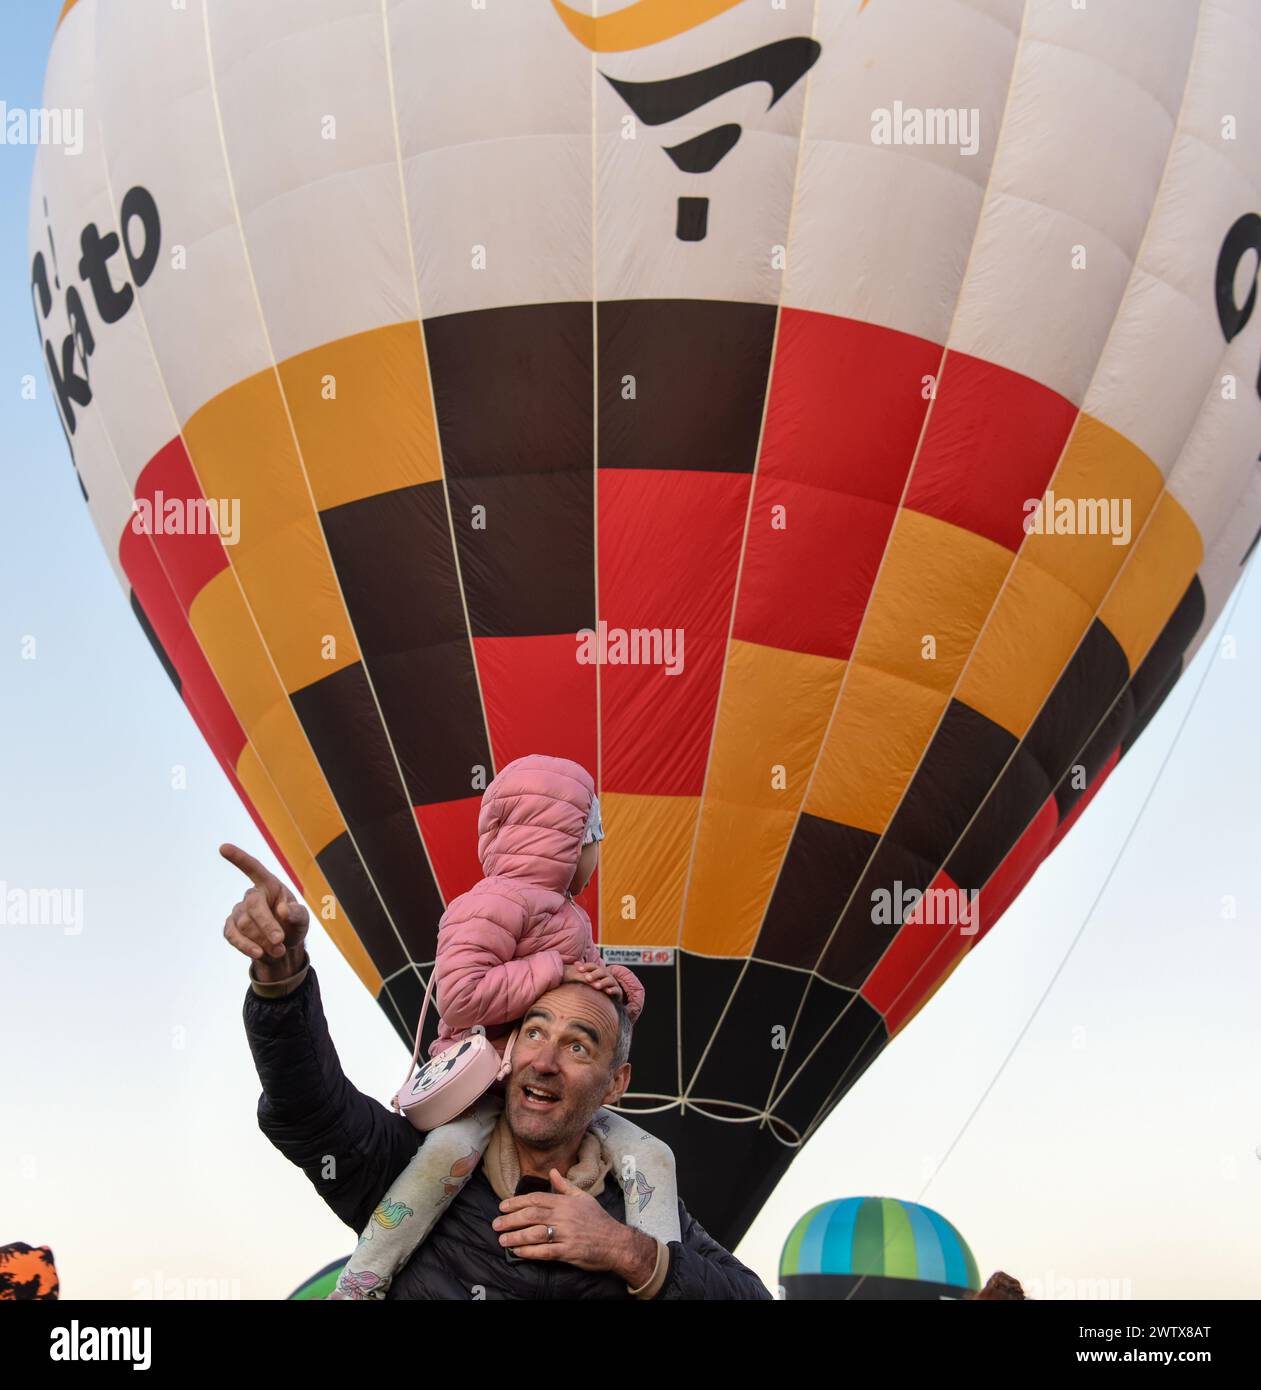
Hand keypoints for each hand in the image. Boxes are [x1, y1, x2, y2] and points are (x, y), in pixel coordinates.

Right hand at [219, 842, 308, 977]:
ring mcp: (239, 911)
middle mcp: (252, 895)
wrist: (282, 946)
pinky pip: (232, 936)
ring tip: (279, 950)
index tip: (223, 847)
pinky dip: (245, 946)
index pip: (253, 868)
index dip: (239, 858)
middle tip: (280, 941)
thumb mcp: (303, 919)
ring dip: (262, 940)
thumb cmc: (293, 924)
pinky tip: (257, 953)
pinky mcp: (231, 928)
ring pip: (245, 924)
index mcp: (270, 885)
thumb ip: (297, 913)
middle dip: (267, 924)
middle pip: (254, 906)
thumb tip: (284, 910)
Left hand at [493, 1170, 655, 1282]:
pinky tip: (518, 1252)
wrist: (615, 1242)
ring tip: (502, 1239)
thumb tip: (552, 1171)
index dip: (517, 1202)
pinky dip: (530, 1252)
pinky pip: (545, 1251)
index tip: (503, 1206)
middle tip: (496, 1223)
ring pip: (536, 1233)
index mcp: (565, 1202)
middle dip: (511, 1219)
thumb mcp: (583, 1197)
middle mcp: (564, 1216)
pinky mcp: (569, 1251)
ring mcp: (566, 1234)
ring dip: (516, 1236)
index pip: (536, 1199)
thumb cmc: (598, 1219)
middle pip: (532, 1215)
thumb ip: (565, 1185)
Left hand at [561, 960, 623, 1000]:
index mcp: (598, 970)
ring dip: (602, 982)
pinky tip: (608, 992)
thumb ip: (584, 970)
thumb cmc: (599, 982)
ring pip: (608, 980)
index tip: (578, 969)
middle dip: (594, 974)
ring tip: (596, 986)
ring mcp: (612, 982)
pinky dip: (612, 990)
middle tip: (587, 978)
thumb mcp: (592, 976)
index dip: (586, 967)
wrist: (614, 991)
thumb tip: (575, 963)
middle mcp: (606, 974)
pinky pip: (616, 989)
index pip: (592, 966)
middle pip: (601, 972)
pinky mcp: (618, 990)